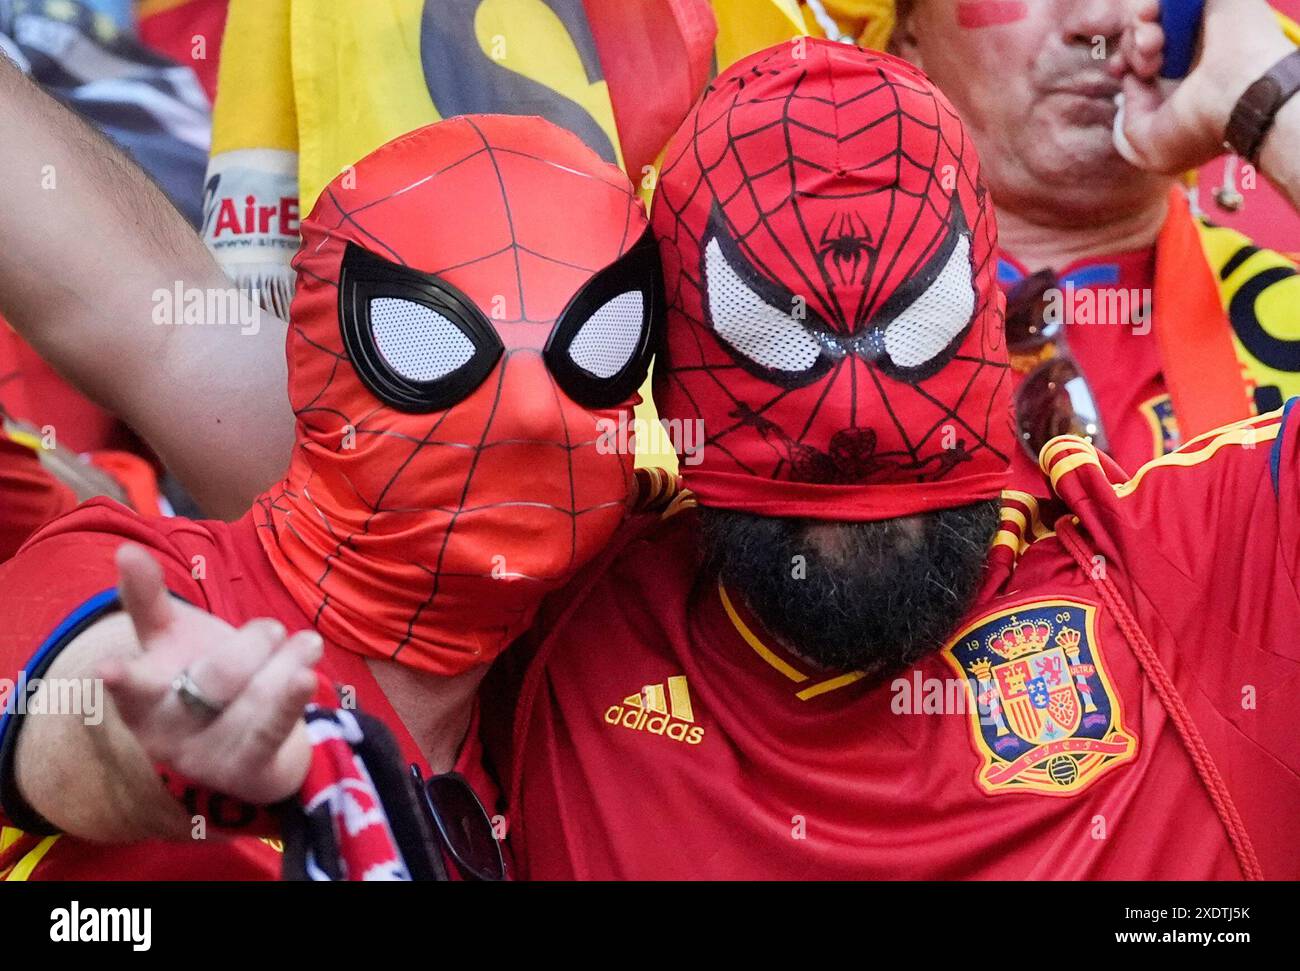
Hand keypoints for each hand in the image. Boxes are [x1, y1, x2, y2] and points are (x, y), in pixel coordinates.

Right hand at [98, 545, 322, 804]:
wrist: (249, 751)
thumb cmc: (204, 682)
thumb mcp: (173, 643)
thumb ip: (148, 600)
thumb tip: (127, 548)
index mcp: (140, 697)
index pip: (132, 682)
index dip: (122, 678)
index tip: (109, 670)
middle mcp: (167, 733)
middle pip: (213, 677)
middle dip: (251, 644)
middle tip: (270, 628)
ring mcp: (207, 757)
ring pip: (252, 697)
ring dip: (285, 663)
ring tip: (306, 644)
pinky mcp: (248, 772)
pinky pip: (271, 731)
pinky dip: (289, 702)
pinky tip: (307, 676)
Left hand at [1112, 0, 1293, 172]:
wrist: (1242, 96)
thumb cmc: (1200, 128)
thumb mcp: (1147, 147)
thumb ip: (1127, 122)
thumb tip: (1130, 82)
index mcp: (1180, 83)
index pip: (1140, 61)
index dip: (1124, 63)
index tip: (1121, 72)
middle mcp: (1190, 53)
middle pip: (1140, 37)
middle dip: (1130, 51)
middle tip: (1146, 67)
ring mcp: (1199, 26)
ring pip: (1148, 17)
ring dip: (1138, 35)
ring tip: (1154, 52)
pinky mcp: (1208, 4)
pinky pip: (1165, 0)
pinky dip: (1147, 11)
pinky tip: (1154, 28)